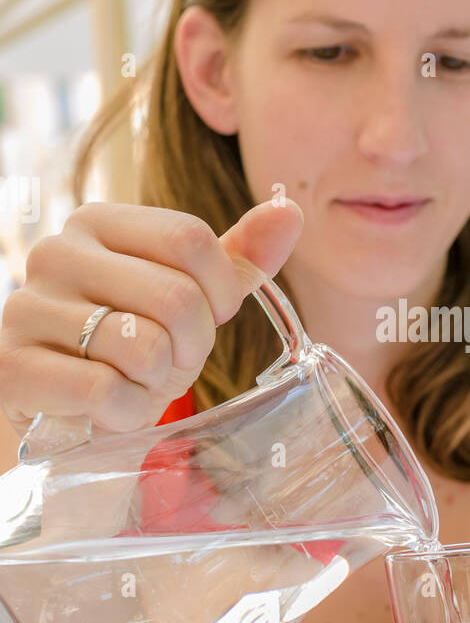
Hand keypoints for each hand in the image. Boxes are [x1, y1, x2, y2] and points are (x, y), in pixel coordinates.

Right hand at [0, 196, 303, 439]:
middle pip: (175, 296)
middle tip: (168, 362)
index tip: (211, 319)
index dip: (221, 292)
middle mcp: (55, 254)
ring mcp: (26, 309)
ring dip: (155, 384)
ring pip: (142, 347)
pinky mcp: (11, 368)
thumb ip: (238, 258)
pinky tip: (108, 410)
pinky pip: (104, 390)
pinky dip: (124, 412)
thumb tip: (289, 209)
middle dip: (191, 346)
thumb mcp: (190, 300)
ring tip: (132, 383)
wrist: (65, 413)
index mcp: (98, 222)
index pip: (192, 239)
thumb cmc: (131, 348)